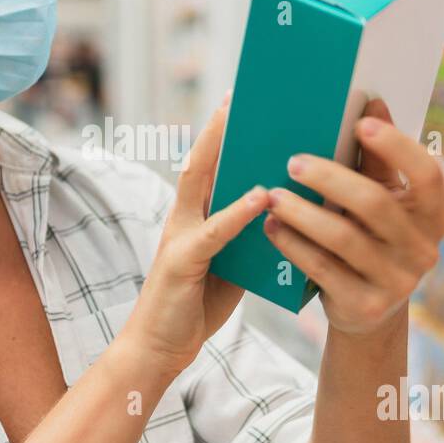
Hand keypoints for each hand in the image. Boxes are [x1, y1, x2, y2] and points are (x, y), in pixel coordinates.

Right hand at [124, 97, 267, 375]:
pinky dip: (237, 212)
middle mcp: (182, 219)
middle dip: (217, 128)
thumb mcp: (228, 263)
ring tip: (243, 123)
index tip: (238, 102)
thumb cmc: (195, 305)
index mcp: (193, 218)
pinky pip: (214, 231)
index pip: (206, 166)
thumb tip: (284, 211)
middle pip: (198, 161)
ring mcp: (179, 237)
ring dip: (220, 152)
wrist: (159, 348)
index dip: (220, 134)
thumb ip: (246, 234)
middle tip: (238, 94)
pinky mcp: (183, 261)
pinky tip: (260, 196)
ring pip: (198, 183)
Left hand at [262, 99, 443, 337]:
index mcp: (434, 214)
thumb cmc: (372, 237)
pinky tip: (272, 226)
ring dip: (302, 212)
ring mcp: (397, 280)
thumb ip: (378, 160)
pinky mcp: (366, 304)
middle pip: (375, 203)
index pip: (427, 174)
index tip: (361, 123)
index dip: (397, 147)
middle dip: (330, 178)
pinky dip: (293, 244)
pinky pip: (322, 268)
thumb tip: (372, 101)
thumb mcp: (382, 200)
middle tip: (293, 162)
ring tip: (272, 195)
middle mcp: (423, 248)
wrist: (368, 307)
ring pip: (343, 237)